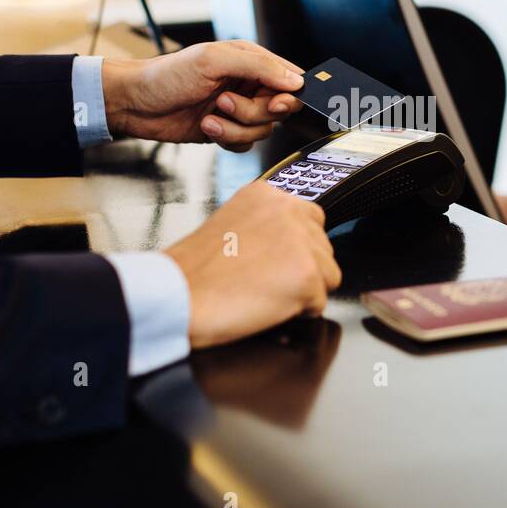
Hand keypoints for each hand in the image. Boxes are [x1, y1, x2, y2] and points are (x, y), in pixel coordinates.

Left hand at [101, 40, 302, 150]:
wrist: (135, 104)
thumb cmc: (167, 74)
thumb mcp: (214, 60)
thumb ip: (258, 66)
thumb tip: (295, 80)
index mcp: (250, 61)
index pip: (290, 80)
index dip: (288, 95)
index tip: (275, 103)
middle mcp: (248, 85)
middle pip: (278, 110)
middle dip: (252, 112)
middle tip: (224, 103)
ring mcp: (238, 110)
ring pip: (262, 130)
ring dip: (234, 127)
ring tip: (209, 116)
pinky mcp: (226, 131)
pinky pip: (245, 144)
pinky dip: (227, 139)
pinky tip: (206, 127)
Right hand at [166, 181, 341, 348]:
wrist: (178, 295)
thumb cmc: (194, 271)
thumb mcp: (230, 223)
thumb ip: (265, 225)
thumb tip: (290, 242)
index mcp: (268, 195)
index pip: (311, 219)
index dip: (296, 248)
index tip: (275, 261)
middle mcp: (288, 210)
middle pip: (323, 246)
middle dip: (302, 268)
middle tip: (264, 281)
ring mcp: (301, 241)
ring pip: (328, 274)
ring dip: (303, 290)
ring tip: (264, 292)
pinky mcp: (308, 274)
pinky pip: (320, 301)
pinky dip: (298, 312)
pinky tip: (267, 305)